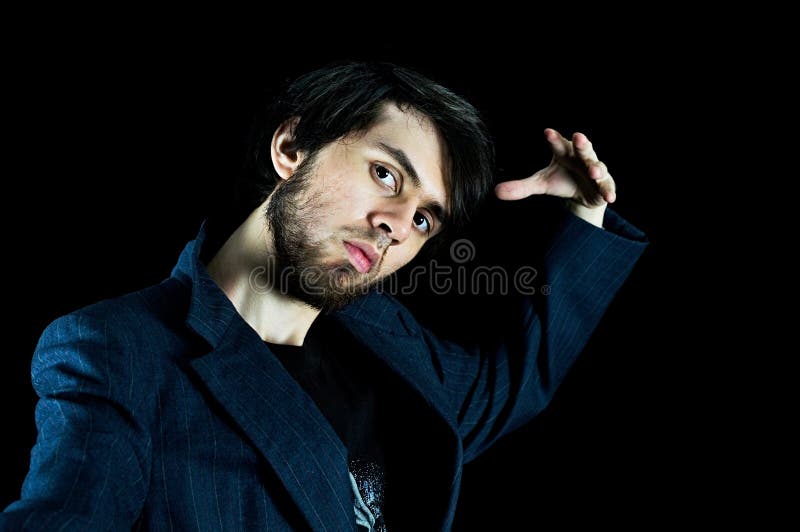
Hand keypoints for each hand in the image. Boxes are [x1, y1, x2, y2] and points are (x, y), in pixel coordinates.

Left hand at [494, 128, 616, 211]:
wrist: (581, 193)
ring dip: (596, 168)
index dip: (554, 139)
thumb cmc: (561, 180)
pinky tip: (609, 197)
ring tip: (592, 171)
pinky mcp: (604, 184)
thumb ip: (521, 187)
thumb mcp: (540, 183)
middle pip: (582, 148)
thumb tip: (496, 192)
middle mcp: (581, 158)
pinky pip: (607, 186)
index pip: (558, 144)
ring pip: (597, 166)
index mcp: (564, 152)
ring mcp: (595, 170)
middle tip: (578, 137)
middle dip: (581, 143)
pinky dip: (608, 191)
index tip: (547, 132)